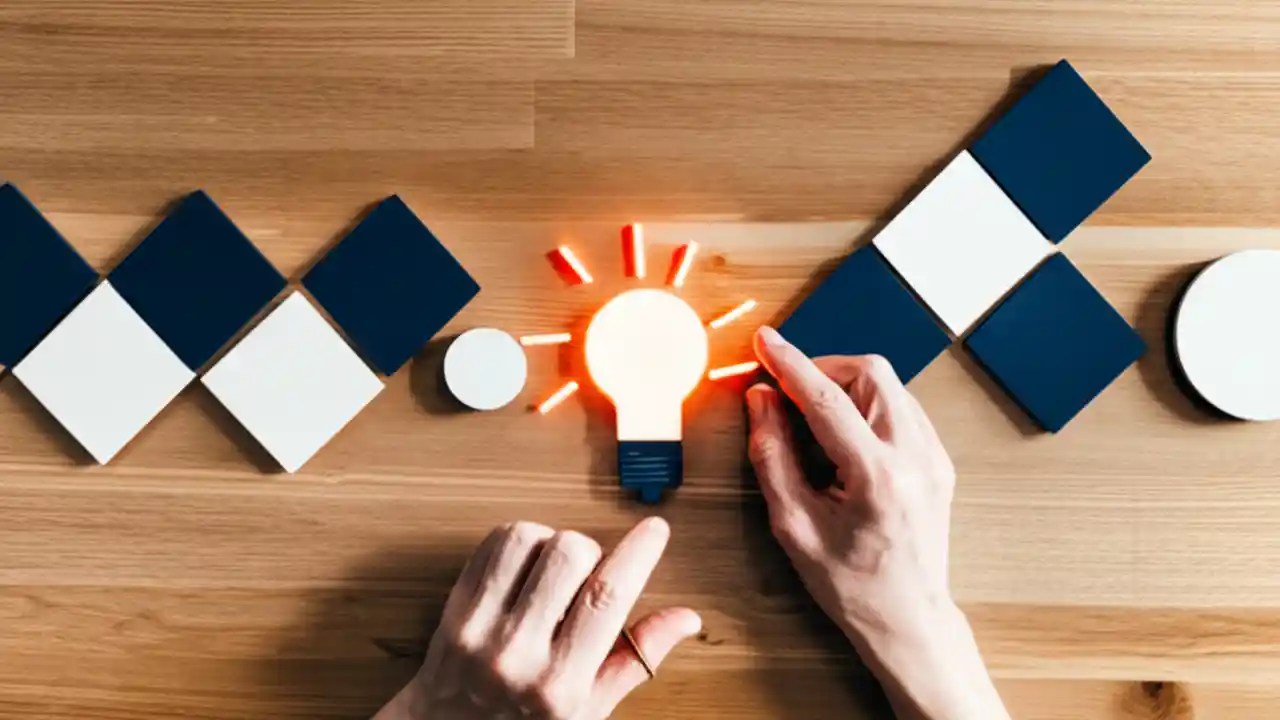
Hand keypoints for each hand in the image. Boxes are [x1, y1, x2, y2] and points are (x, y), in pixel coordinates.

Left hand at [374, 518, 700, 719]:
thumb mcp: (589, 709)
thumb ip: (636, 659)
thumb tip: (686, 618)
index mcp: (561, 685)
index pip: (608, 598)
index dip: (638, 554)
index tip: (655, 531)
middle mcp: (517, 655)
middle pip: (568, 554)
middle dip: (591, 553)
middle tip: (587, 580)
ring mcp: (477, 631)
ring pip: (527, 539)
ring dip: (551, 543)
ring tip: (552, 577)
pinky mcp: (452, 611)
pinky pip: (492, 546)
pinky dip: (518, 543)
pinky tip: (526, 571)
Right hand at [746, 326, 1007, 719]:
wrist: (908, 618)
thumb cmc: (850, 584)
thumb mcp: (794, 525)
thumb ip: (773, 455)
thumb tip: (761, 400)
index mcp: (876, 477)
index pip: (827, 398)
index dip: (790, 364)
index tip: (765, 341)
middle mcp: (915, 458)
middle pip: (869, 374)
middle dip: (823, 369)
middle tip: (786, 390)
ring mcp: (934, 457)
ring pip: (889, 385)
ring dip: (845, 385)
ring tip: (811, 418)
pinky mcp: (939, 460)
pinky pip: (902, 407)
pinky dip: (867, 405)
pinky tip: (843, 435)